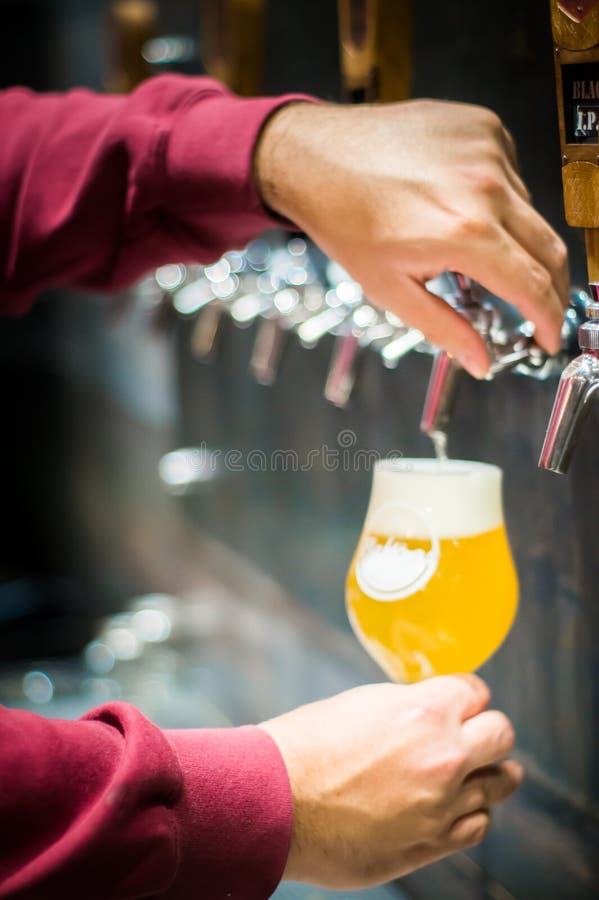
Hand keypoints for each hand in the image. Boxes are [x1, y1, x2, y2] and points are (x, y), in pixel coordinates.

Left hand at [255, 99, 568, 377]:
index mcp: (464, 233)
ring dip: (516, 240)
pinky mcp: (483, 126)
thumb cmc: (343, 218)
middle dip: (550, 288)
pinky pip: (513, 174)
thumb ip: (444, 328)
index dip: (548, 320)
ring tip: (471, 249)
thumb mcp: (390, 289)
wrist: (315, 156)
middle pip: (548, 249)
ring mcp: (488, 150)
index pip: (533, 286)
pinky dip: (501, 200)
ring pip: (530, 211)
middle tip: (537, 310)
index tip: (547, 338)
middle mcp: (485, 187)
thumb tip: (479, 360)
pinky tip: (463, 206)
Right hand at [259, 675, 521, 888]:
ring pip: (500, 781)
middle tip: (470, 735)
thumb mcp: (362, 703)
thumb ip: (408, 705)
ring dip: (486, 773)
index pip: (476, 691)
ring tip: (472, 773)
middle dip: (486, 730)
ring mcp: (442, 804)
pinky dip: (469, 813)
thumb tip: (433, 710)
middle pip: (502, 733)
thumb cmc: (307, 746)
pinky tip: (451, 807)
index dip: (465, 695)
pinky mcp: (432, 844)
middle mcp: (444, 755)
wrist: (274, 801)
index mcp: (425, 711)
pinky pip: (479, 824)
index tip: (459, 703)